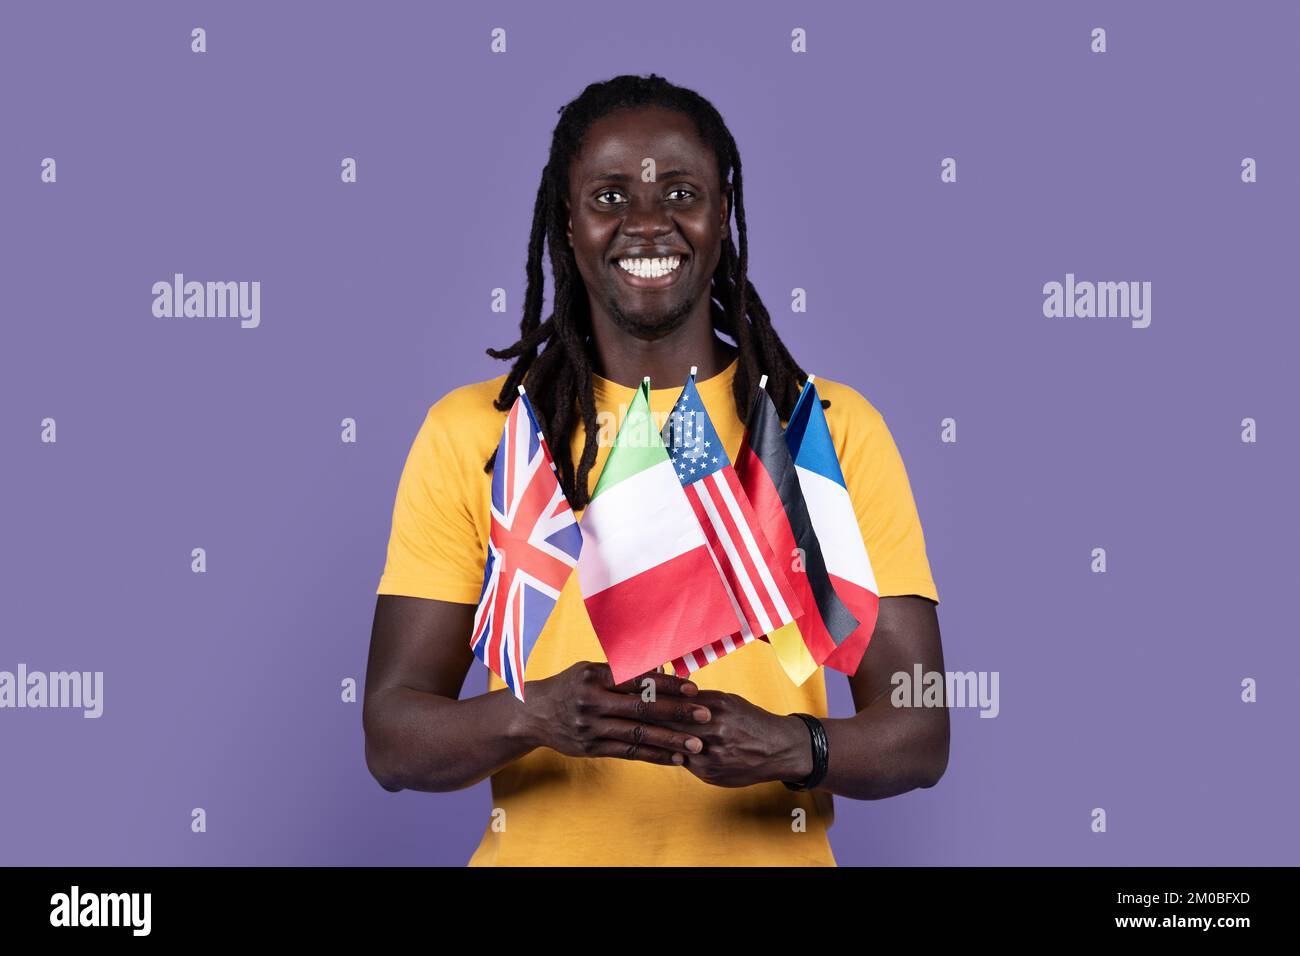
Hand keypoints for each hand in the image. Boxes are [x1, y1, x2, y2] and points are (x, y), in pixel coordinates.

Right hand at [521, 662, 711, 765]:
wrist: (533, 714)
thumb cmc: (570, 686)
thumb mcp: (589, 671)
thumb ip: (621, 672)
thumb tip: (662, 669)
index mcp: (594, 676)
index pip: (637, 679)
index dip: (667, 684)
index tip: (693, 688)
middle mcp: (591, 700)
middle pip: (641, 707)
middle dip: (676, 712)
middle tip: (705, 715)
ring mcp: (591, 726)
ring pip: (638, 734)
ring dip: (670, 740)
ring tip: (696, 745)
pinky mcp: (591, 748)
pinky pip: (628, 753)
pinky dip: (654, 756)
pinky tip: (674, 758)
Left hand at [649, 689, 812, 787]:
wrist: (778, 750)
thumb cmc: (749, 720)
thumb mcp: (728, 701)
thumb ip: (698, 699)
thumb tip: (666, 688)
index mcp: (717, 705)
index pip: (675, 699)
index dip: (653, 697)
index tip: (634, 692)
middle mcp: (714, 728)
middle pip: (669, 721)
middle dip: (647, 716)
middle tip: (625, 710)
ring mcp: (711, 753)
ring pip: (673, 744)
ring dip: (654, 737)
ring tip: (635, 730)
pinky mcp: (709, 773)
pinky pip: (682, 762)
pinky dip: (671, 753)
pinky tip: (659, 748)